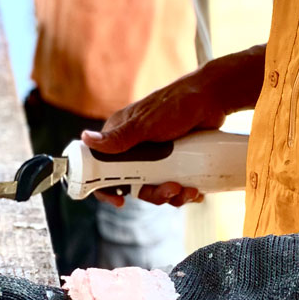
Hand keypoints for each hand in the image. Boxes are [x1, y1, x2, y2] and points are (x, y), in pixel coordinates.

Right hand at [84, 46, 264, 206]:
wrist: (213, 98)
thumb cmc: (177, 104)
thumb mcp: (146, 124)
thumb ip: (119, 137)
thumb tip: (86, 139)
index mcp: (121, 136)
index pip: (102, 168)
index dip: (107, 188)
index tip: (119, 201)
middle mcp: (136, 147)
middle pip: (134, 184)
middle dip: (153, 193)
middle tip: (169, 190)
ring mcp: (157, 154)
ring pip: (156, 186)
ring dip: (172, 195)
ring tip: (188, 191)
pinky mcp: (176, 160)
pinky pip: (174, 183)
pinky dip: (184, 191)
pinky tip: (196, 190)